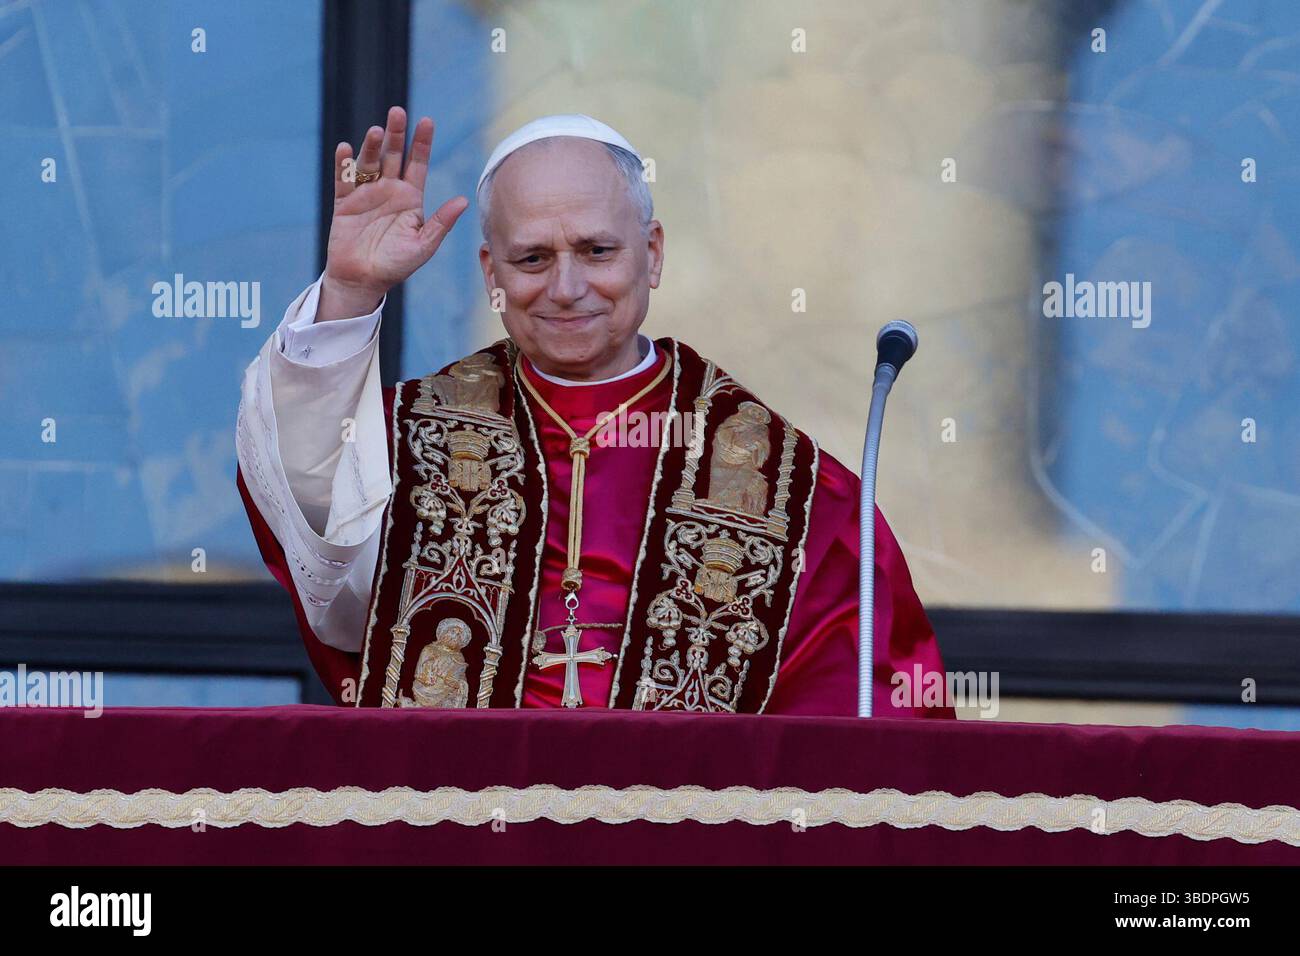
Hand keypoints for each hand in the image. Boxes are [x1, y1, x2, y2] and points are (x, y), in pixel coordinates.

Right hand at [319, 106, 468, 321]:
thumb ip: (441, 222)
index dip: (422, 143)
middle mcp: (389, 190)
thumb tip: (464, 200)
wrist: (364, 281)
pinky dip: (344, 164)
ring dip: (372, 146)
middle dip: (397, 134)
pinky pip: (343, 180)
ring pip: (369, 162)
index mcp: (410, 198)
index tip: (427, 121)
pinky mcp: (344, 202)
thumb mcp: (423, 245)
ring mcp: (366, 194)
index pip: (418, 164)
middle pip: (393, 155)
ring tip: (377, 131)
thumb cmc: (396, 265)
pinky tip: (346, 149)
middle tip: (398, 112)